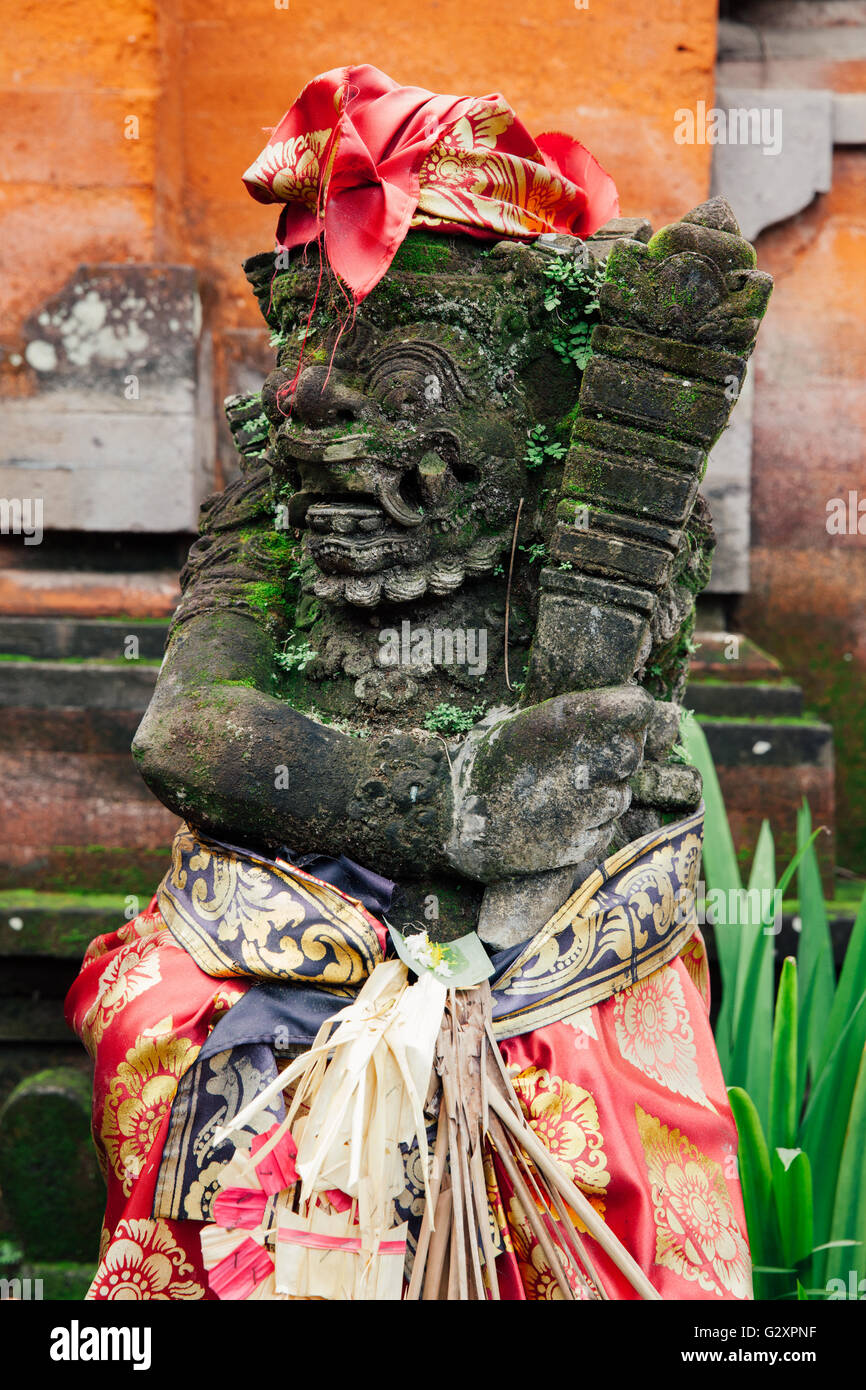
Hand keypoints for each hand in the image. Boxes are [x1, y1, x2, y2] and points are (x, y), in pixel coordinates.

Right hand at [444, 685, 653, 881]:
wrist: (452, 823)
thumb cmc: (487, 768)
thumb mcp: (520, 726)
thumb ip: (571, 718)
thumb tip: (629, 707)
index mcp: (556, 726)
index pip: (628, 708)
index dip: (634, 707)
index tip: (632, 708)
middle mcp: (574, 766)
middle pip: (630, 751)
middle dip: (620, 751)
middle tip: (592, 756)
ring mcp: (579, 810)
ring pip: (621, 794)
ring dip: (606, 790)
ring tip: (568, 791)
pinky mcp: (576, 845)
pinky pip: (605, 828)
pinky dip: (593, 822)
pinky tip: (563, 816)